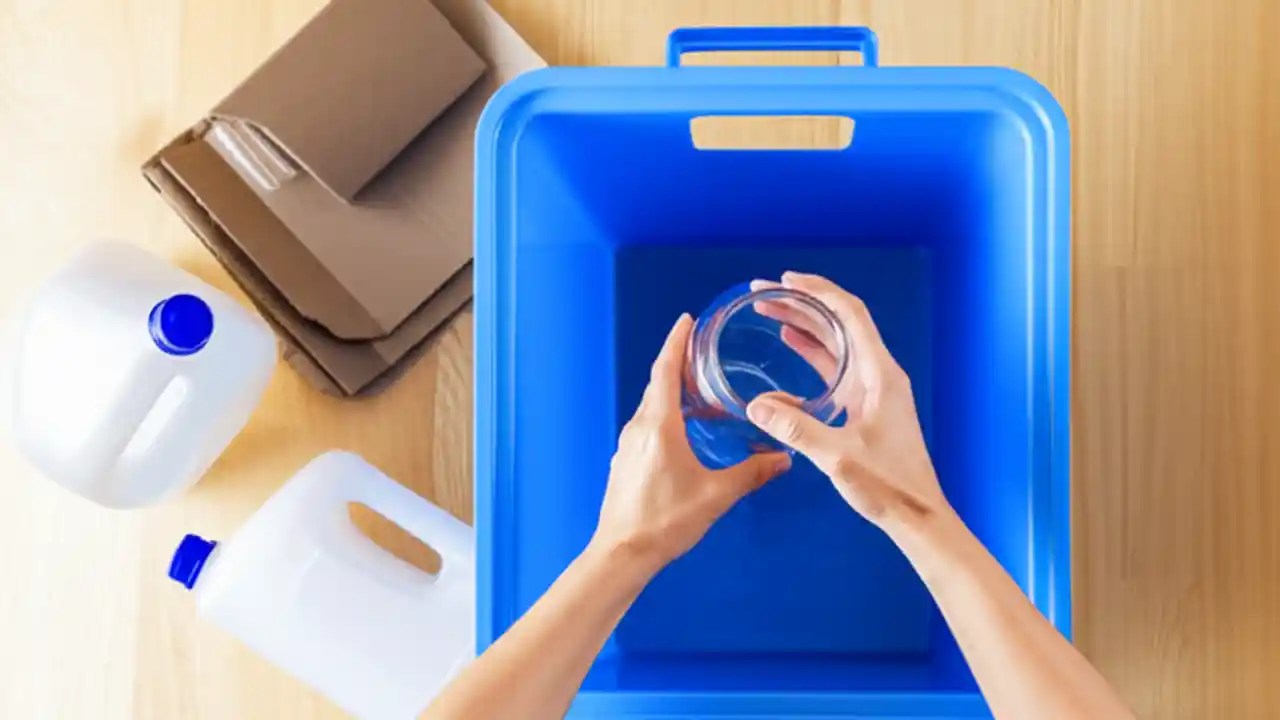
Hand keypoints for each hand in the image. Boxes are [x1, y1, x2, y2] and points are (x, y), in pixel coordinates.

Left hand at [591, 314, 791, 573]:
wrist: (622, 554)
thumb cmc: (665, 521)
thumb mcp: (716, 495)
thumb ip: (751, 473)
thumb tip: (783, 458)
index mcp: (659, 425)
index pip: (665, 370)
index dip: (676, 342)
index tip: (687, 320)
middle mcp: (639, 428)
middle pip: (657, 384)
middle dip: (678, 364)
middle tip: (702, 351)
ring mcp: (628, 446)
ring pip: (651, 406)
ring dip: (671, 391)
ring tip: (697, 387)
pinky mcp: (626, 462)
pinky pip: (646, 426)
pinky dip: (664, 415)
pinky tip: (683, 429)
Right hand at [745, 272, 949, 530]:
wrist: (916, 515)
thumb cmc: (889, 486)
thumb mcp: (837, 458)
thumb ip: (795, 429)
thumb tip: (756, 406)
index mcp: (879, 374)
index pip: (849, 314)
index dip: (817, 291)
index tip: (785, 280)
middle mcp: (878, 373)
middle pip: (839, 323)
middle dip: (802, 303)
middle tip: (764, 293)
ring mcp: (872, 389)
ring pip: (835, 343)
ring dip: (804, 326)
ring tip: (769, 312)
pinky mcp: (864, 405)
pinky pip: (835, 367)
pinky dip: (811, 352)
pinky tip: (789, 348)